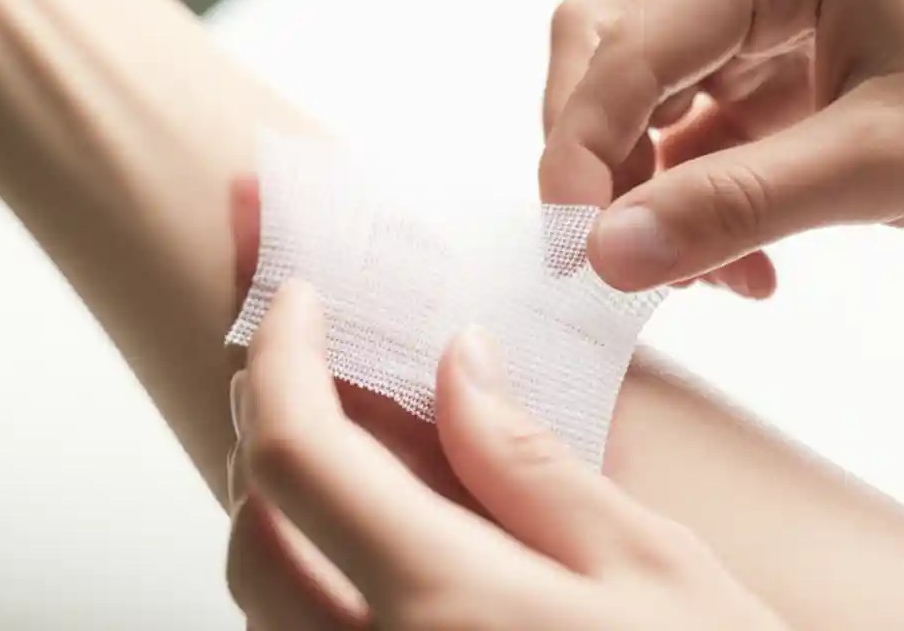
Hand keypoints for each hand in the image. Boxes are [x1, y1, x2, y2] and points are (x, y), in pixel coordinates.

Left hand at [224, 280, 787, 629]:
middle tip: (319, 370)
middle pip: (252, 537)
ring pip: (267, 609)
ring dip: (285, 519)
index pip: (299, 457)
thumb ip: (531, 465)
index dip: (280, 360)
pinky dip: (314, 589)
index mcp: (445, 604)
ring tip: (355, 455)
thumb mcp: (651, 565)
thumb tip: (459, 366)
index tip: (300, 302)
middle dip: (267, 435)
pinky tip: (383, 555)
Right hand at [540, 0, 903, 292]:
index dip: (582, 147)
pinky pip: (698, 146)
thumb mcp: (885, 161)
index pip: (629, 42)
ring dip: (647, 195)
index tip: (574, 249)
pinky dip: (695, 209)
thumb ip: (734, 205)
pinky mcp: (788, 87)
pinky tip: (739, 268)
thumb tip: (606, 257)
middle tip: (609, 252)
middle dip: (598, 157)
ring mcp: (771, 32)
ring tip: (699, 276)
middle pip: (611, 51)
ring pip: (646, 104)